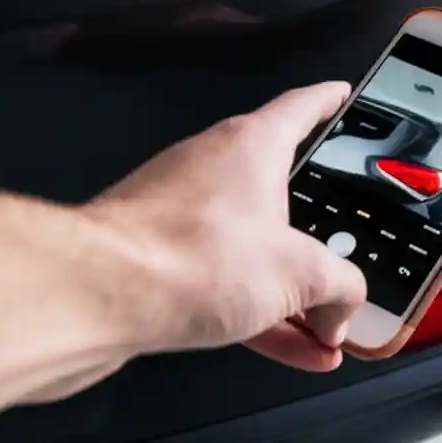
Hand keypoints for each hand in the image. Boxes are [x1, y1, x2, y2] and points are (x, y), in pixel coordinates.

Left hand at [85, 82, 365, 371]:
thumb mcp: (300, 274)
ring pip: (250, 251)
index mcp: (251, 147)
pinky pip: (220, 284)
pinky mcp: (153, 259)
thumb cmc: (189, 257)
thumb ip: (339, 286)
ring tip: (322, 332)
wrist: (96, 296)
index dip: (328, 101)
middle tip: (345, 256)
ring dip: (289, 295)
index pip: (301, 108)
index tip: (341, 93)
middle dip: (315, 238)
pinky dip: (255, 314)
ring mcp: (178, 215)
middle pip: (278, 195)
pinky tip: (286, 349)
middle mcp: (211, 170)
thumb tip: (343, 307)